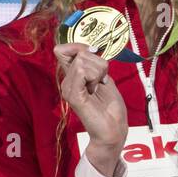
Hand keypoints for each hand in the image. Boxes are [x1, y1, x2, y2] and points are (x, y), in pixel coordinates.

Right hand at [55, 42, 128, 175]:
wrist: (114, 129)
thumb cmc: (111, 107)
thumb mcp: (104, 78)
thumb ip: (95, 64)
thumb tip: (89, 48)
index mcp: (73, 77)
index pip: (63, 50)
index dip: (80, 46)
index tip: (95, 55)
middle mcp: (67, 81)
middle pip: (78, 53)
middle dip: (98, 62)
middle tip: (102, 80)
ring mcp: (68, 89)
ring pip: (81, 61)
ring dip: (98, 71)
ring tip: (99, 87)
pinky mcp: (73, 96)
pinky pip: (81, 72)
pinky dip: (94, 77)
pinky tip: (95, 90)